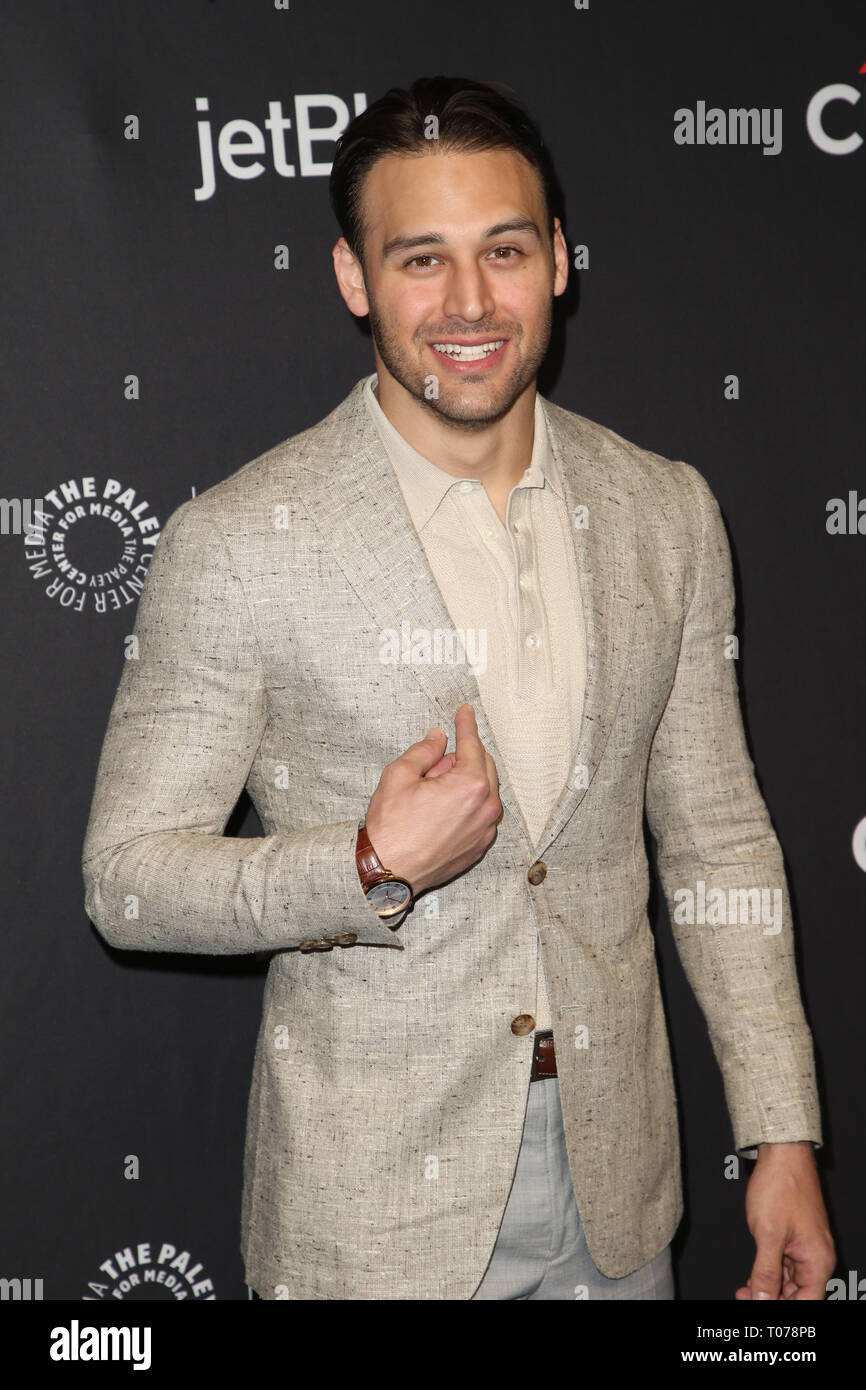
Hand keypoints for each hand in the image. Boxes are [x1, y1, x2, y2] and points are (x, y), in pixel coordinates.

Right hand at [364, 703, 501, 896]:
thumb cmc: (391, 826)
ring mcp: (485, 830)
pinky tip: (441, 809)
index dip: (466, 723)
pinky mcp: (479, 846)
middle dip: (462, 756)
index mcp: (470, 785)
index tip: (465, 711)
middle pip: (483, 765)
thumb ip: (424, 751)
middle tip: (434, 761)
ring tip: (431, 791)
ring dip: (465, 781)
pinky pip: (480, 814)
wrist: (388, 871)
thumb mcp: (400, 775)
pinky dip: (467, 804)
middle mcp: (486, 807)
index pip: (472, 744)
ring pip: (484, 790)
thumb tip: (438, 738)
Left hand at [734, 1142, 835, 1299]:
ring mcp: (806, 1245)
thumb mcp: (768, 1234)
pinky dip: (769, 1271)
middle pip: (797, 1294)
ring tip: (744, 1288)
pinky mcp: (795, 1236)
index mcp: (817, 1260)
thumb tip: (762, 1298)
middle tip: (745, 1296)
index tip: (757, 1305)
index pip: (806, 1302)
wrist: (782, 1153)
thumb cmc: (781, 1185)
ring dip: (768, 1286)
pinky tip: (753, 1275)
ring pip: (789, 1280)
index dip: (780, 1307)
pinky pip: (785, 1263)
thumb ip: (765, 1271)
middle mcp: (816, 1255)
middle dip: (771, 1298)